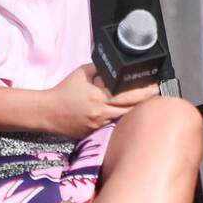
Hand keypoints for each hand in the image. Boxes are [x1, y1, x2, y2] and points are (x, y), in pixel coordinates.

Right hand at [41, 63, 157, 139]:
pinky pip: (114, 128)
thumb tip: (118, 68)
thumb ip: (101, 69)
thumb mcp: (82, 73)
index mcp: (99, 96)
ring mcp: (99, 126)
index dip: (144, 90)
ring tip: (147, 104)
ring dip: (136, 112)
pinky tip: (131, 118)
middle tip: (156, 93)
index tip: (153, 85)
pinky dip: (123, 122)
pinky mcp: (95, 135)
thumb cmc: (65, 90)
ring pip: (125, 120)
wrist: (47, 112)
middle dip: (146, 101)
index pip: (128, 94)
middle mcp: (101, 113)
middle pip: (131, 109)